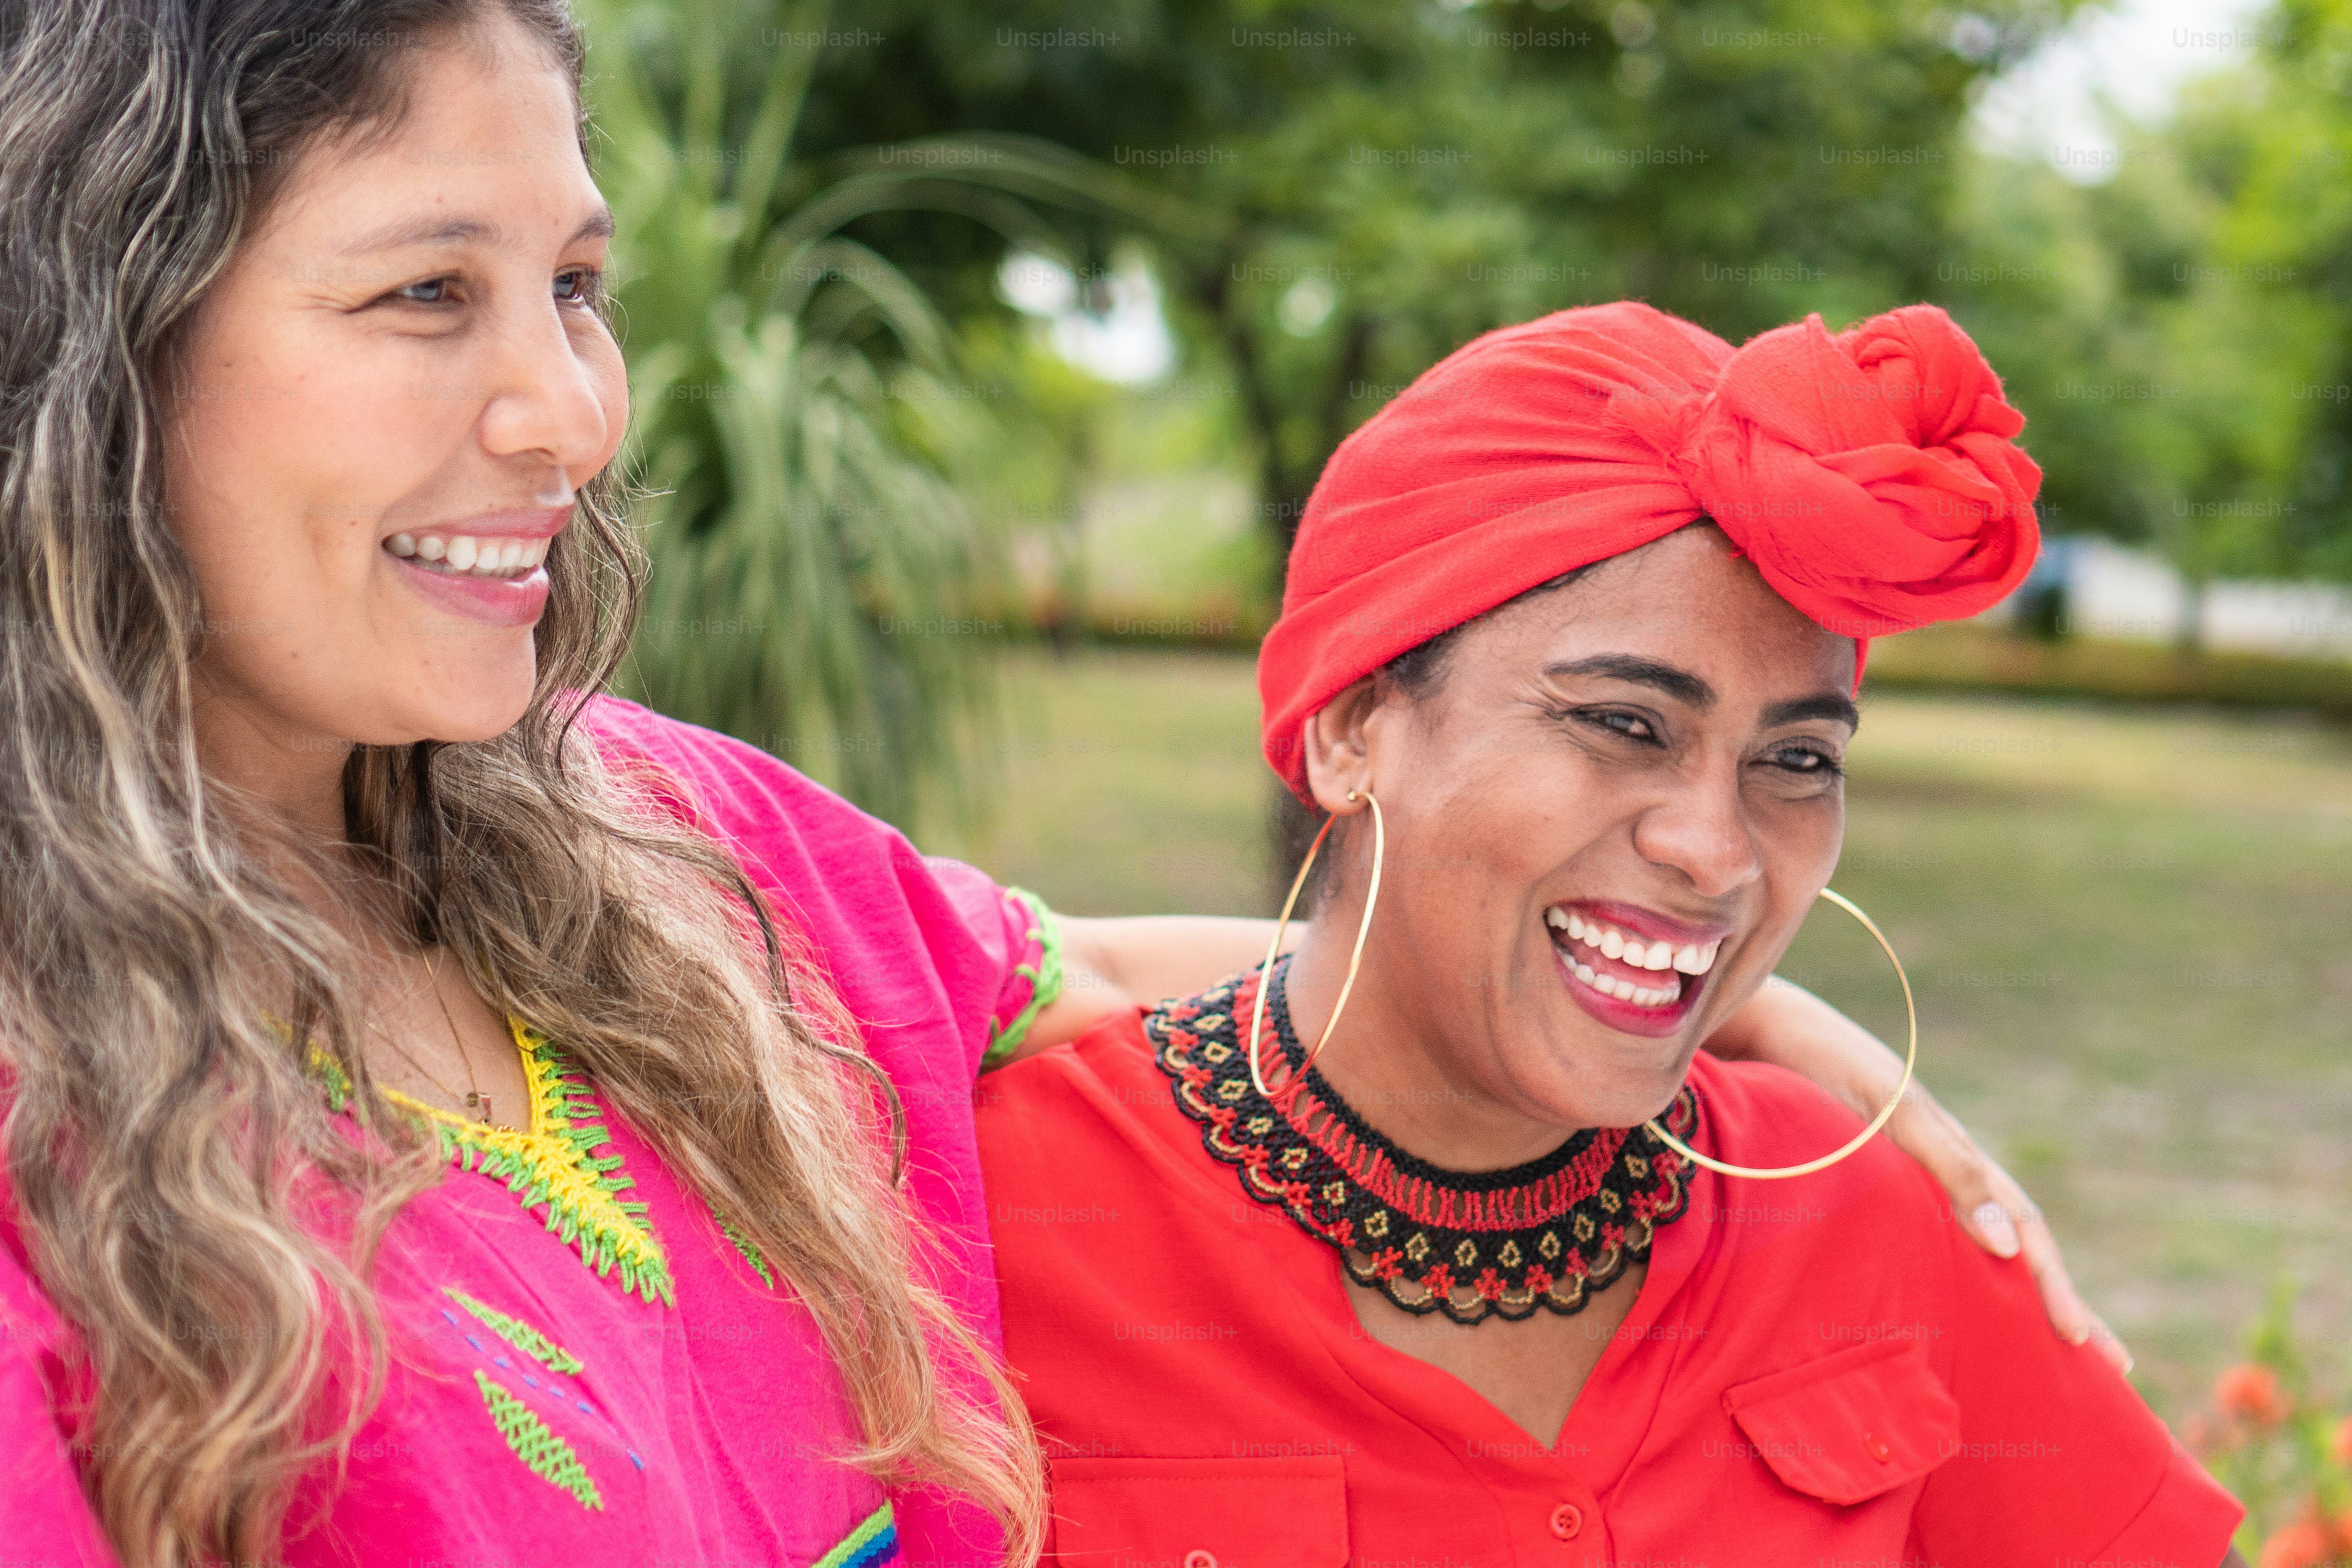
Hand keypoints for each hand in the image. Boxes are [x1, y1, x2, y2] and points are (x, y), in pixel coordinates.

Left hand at [1703, 977, 2130, 1376]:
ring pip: (1975, 1243)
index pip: (2027, 1234)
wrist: (1766, 1030)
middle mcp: (1942, 1169)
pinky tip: (1958, 1310)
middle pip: (2016, 1244)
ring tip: (2044, 1353)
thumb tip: (2007, 1245)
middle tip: (2112, 1369)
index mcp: (1956, 1157)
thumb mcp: (1893, 1111)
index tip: (2086, 1346)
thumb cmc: (1823, 1066)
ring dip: (2012, 1297)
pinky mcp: (1872, 1180)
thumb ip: (1948, 1168)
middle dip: (2055, 1302)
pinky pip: (1927, 1234)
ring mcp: (1911, 1174)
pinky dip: (1955, 1275)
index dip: (2057, 1289)